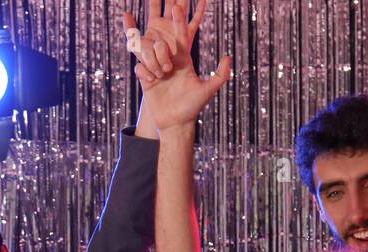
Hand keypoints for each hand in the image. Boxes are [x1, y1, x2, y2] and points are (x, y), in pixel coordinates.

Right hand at [129, 4, 230, 129]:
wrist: (176, 123)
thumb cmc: (193, 107)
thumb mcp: (208, 90)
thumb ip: (220, 74)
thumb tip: (228, 57)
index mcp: (184, 60)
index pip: (181, 36)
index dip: (179, 21)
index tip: (177, 8)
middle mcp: (169, 62)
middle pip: (161, 43)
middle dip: (161, 51)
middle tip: (167, 69)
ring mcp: (156, 70)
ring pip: (148, 54)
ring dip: (153, 64)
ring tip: (160, 78)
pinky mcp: (146, 80)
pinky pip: (139, 67)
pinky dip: (144, 72)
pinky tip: (151, 82)